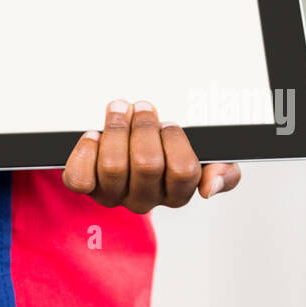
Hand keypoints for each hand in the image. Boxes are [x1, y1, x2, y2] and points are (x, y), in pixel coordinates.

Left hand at [62, 99, 241, 213]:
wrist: (129, 143)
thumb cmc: (170, 148)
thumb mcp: (208, 157)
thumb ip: (224, 172)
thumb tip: (210, 186)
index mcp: (176, 194)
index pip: (184, 171)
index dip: (175, 140)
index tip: (169, 122)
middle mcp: (145, 200)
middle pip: (148, 165)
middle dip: (145, 127)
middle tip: (144, 106)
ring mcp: (114, 195)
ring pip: (114, 166)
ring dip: (117, 129)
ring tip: (120, 109)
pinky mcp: (87, 187)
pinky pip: (80, 178)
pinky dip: (86, 152)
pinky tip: (94, 135)